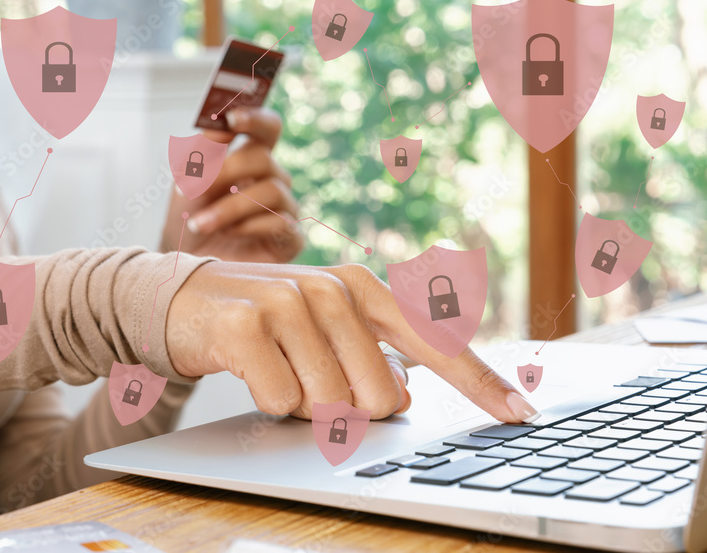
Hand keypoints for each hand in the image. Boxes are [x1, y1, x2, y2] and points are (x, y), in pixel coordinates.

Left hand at [160, 108, 303, 262]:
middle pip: (263, 158)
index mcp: (251, 159)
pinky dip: (247, 226)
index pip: (267, 128)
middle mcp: (273, 180)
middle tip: (191, 190)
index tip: (232, 118)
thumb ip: (201, 151)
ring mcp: (285, 210)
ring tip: (197, 224)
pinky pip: (280, 222)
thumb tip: (219, 125)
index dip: (255, 118)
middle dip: (223, 173)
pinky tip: (226, 234)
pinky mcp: (290, 240)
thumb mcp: (186, 181)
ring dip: (228, 207)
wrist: (186, 265)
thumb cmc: (188, 219)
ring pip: (272, 190)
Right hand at [166, 261, 539, 422]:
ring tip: (276, 365)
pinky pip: (282, 403)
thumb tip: (403, 398)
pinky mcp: (247, 325)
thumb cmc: (264, 321)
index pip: (436, 342)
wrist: (184, 299)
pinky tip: (250, 366)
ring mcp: (289, 303)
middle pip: (379, 397)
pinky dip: (267, 401)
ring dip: (302, 405)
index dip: (481, 383)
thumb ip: (372, 358)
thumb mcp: (324, 328)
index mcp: (364, 290)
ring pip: (330, 405)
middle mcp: (333, 290)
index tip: (522, 416)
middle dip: (344, 407)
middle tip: (306, 373)